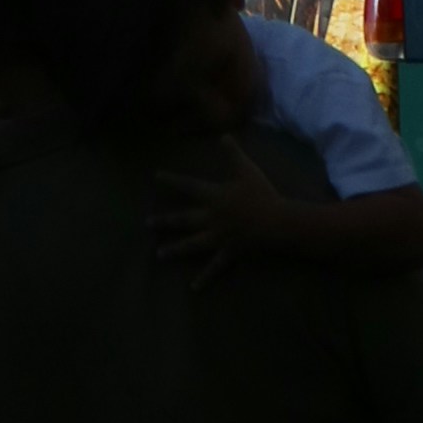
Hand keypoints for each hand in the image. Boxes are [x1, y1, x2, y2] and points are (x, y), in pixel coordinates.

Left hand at [136, 133, 289, 271]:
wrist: (275, 221)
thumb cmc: (260, 193)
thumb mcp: (246, 168)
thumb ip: (233, 152)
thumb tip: (223, 134)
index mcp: (213, 196)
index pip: (188, 186)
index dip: (172, 181)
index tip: (155, 177)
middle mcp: (211, 218)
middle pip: (184, 219)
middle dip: (165, 221)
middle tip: (147, 223)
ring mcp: (218, 238)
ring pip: (192, 244)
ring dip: (175, 249)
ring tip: (158, 254)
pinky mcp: (228, 252)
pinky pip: (214, 267)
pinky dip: (204, 278)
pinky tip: (194, 288)